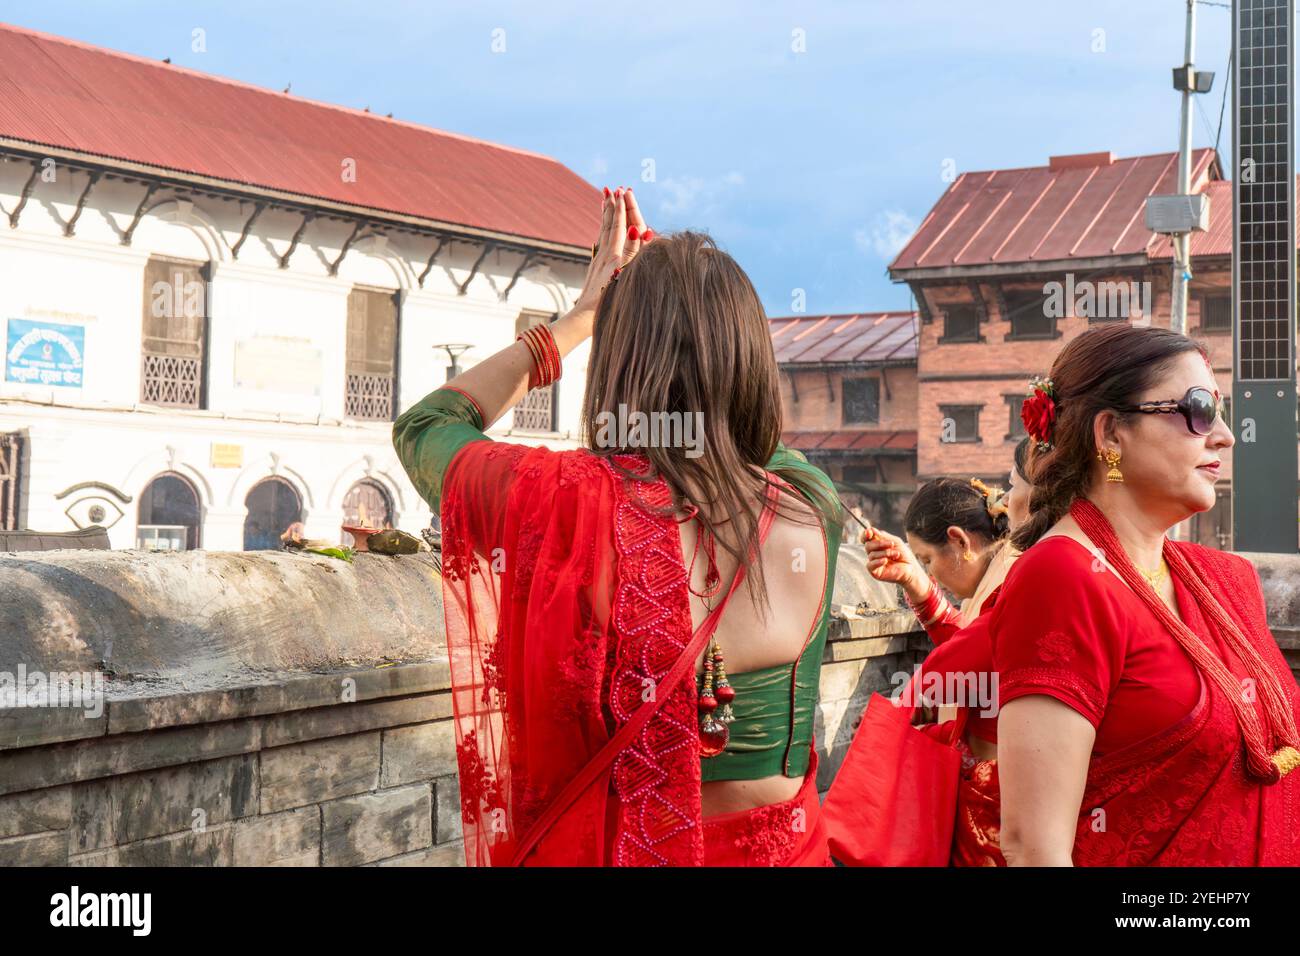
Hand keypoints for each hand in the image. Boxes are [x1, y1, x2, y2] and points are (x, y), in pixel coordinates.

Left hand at [574, 186, 653, 314]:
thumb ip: (630, 252)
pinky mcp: (594, 271)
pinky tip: (602, 233)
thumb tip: (636, 229)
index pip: (617, 226)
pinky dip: (602, 232)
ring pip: (602, 233)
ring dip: (605, 217)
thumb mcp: (622, 275)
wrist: (583, 319)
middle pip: (607, 226)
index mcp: (612, 256)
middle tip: (611, 189)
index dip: (620, 209)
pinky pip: (599, 244)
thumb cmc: (606, 302)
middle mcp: (603, 256)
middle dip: (611, 207)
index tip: (622, 191)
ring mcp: (597, 263)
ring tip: (605, 202)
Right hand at [860, 521, 927, 598]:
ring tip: (896, 554)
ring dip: (885, 553)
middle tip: (892, 544)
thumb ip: (882, 536)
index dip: (865, 535)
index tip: (869, 532)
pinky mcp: (874, 572)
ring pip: (871, 555)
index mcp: (876, 544)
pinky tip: (885, 561)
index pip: (865, 538)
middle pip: (868, 545)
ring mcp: (873, 562)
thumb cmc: (903, 555)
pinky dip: (878, 562)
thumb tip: (870, 530)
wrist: (911, 568)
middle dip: (880, 543)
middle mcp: (873, 553)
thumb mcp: (895, 541)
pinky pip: (870, 565)